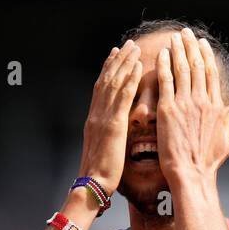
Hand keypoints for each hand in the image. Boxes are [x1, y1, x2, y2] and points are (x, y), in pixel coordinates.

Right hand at [78, 40, 142, 193]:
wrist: (92, 185)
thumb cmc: (99, 174)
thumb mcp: (102, 150)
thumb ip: (107, 136)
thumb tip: (113, 132)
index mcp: (93, 120)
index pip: (100, 89)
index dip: (107, 70)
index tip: (114, 55)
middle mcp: (96, 115)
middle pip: (106, 80)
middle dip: (116, 60)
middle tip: (126, 44)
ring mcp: (103, 118)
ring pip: (113, 83)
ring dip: (124, 63)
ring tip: (133, 48)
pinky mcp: (113, 125)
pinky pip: (122, 97)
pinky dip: (129, 79)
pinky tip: (137, 67)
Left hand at [155, 28, 228, 187]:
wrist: (192, 173)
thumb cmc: (208, 161)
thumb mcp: (227, 139)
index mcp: (216, 106)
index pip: (211, 73)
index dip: (205, 55)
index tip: (201, 43)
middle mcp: (202, 101)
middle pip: (196, 66)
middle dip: (191, 46)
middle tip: (185, 32)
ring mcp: (185, 104)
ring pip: (182, 69)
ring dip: (178, 50)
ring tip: (174, 37)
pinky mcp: (168, 110)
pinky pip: (166, 81)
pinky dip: (164, 65)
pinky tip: (162, 54)